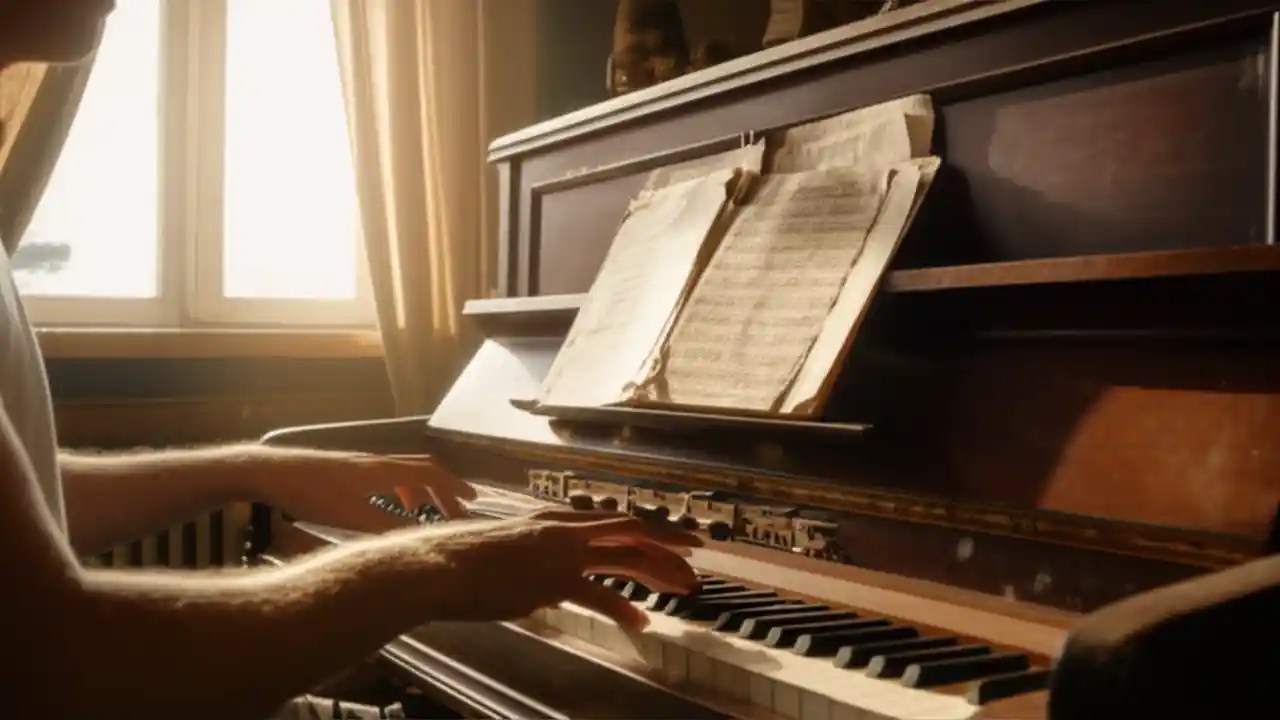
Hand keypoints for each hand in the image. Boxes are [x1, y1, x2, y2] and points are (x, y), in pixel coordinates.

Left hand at [261, 450, 476, 531]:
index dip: (454, 487)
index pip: (431, 473)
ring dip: (421, 492)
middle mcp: (379, 463)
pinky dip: (400, 492)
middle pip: (422, 470)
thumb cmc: (313, 494)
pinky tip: (388, 508)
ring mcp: (362, 465)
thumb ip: (389, 529)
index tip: (473, 502)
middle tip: (460, 507)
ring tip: (426, 514)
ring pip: (403, 473)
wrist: (273, 472)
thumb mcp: (353, 518)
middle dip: (444, 488)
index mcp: (385, 471)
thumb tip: (422, 542)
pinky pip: (387, 477)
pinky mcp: (348, 471)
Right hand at [418, 510, 701, 630]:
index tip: (676, 537)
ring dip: (659, 573)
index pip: (614, 520)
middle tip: (696, 561)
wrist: (435, 565)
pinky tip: (641, 621)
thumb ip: (530, 560)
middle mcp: (562, 529)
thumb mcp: (503, 549)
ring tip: (684, 590)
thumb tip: (541, 581)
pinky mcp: (552, 580)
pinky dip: (624, 608)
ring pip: (626, 558)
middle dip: (669, 547)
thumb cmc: (458, 559)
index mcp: (552, 518)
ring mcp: (560, 553)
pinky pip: (600, 595)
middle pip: (631, 533)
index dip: (651, 529)